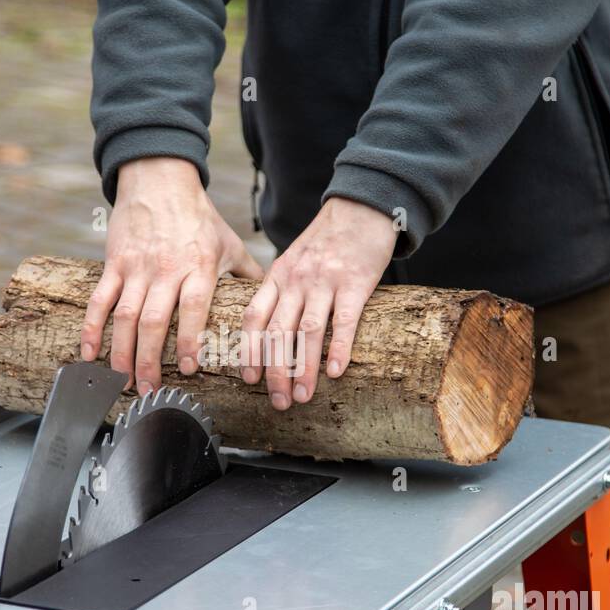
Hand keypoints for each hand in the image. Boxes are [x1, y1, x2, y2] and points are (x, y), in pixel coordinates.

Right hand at [81, 157, 263, 392]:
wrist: (159, 178)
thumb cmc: (198, 214)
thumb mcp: (229, 242)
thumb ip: (248, 274)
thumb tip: (270, 301)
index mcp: (198, 266)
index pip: (194, 308)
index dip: (190, 340)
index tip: (188, 368)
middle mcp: (166, 269)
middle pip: (154, 321)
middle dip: (150, 360)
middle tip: (150, 390)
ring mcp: (137, 267)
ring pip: (125, 316)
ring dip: (122, 352)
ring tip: (124, 379)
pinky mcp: (114, 263)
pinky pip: (100, 300)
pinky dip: (91, 328)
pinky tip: (89, 353)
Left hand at [241, 196, 397, 409]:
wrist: (360, 207)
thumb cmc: (327, 239)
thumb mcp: (293, 258)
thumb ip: (281, 288)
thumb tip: (270, 329)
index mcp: (277, 276)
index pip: (254, 317)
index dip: (249, 351)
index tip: (248, 379)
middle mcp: (295, 281)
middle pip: (277, 333)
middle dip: (274, 372)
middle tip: (277, 402)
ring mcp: (323, 282)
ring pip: (306, 333)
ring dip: (303, 369)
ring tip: (303, 396)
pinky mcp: (354, 284)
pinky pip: (343, 321)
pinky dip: (338, 348)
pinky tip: (335, 372)